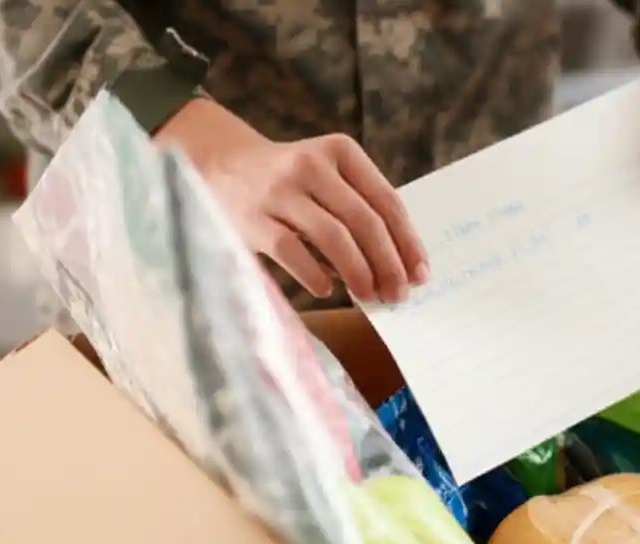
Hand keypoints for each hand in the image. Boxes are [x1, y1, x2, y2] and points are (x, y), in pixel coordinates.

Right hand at [156, 98, 427, 302]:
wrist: (218, 164)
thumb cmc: (289, 180)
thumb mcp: (326, 173)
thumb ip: (359, 206)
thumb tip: (397, 265)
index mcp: (340, 151)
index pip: (386, 200)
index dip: (407, 241)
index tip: (420, 273)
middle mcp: (311, 165)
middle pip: (364, 221)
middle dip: (388, 263)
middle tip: (398, 293)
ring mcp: (280, 191)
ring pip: (333, 237)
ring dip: (358, 272)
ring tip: (368, 296)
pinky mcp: (254, 219)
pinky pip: (294, 253)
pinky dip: (315, 276)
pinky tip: (326, 289)